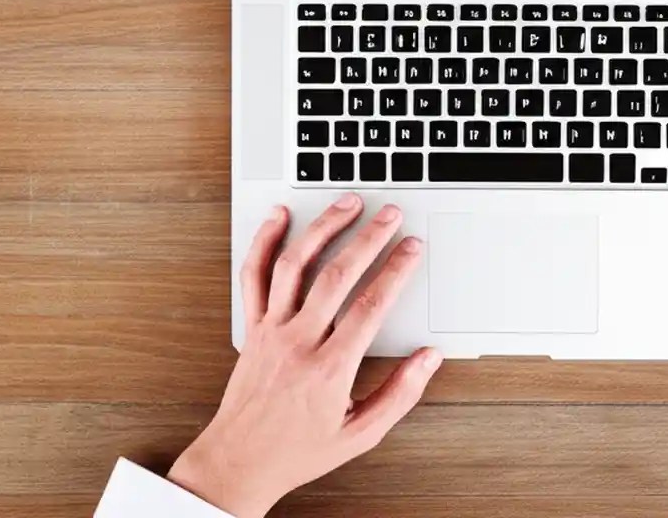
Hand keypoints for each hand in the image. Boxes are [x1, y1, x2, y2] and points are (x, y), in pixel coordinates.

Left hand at [167, 195, 440, 516]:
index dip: (396, 271)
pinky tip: (279, 217)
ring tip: (346, 204)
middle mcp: (298, 343)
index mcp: (329, 369)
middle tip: (390, 214)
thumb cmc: (298, 451)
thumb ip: (400, 394)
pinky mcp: (251, 328)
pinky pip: (254, 277)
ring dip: (323, 229)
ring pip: (295, 266)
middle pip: (337, 276)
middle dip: (369, 238)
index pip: (371, 306)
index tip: (412, 248)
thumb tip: (428, 359)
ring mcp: (270, 331)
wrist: (239, 462)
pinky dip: (264, 242)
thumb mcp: (361, 434)